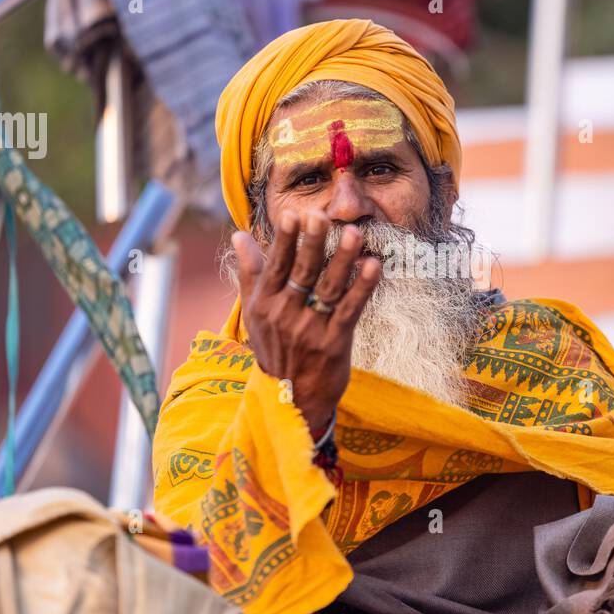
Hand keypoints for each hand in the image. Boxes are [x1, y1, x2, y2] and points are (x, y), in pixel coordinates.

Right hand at [231, 209, 380, 431]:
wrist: (290, 400)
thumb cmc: (274, 347)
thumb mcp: (254, 311)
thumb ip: (249, 272)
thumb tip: (238, 235)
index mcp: (265, 303)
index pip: (276, 265)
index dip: (285, 239)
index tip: (293, 213)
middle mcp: (285, 315)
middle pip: (302, 272)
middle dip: (312, 243)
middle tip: (321, 215)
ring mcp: (310, 330)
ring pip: (329, 288)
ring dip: (342, 259)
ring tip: (353, 233)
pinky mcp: (334, 344)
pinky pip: (350, 310)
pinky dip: (363, 288)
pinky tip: (374, 266)